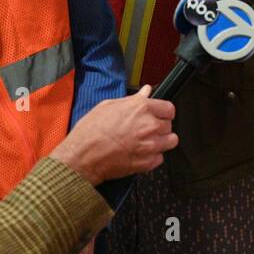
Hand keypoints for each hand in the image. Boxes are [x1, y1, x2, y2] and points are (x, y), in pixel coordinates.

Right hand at [49, 86, 177, 183]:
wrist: (82, 156)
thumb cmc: (90, 132)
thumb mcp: (108, 106)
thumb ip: (132, 99)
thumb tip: (146, 91)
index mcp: (141, 108)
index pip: (169, 108)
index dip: (163, 112)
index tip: (158, 115)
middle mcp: (150, 125)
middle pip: (169, 125)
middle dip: (160, 126)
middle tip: (146, 130)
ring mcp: (151, 145)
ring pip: (171, 141)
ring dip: (161, 141)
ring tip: (147, 142)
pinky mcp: (148, 162)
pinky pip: (160, 158)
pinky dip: (153, 157)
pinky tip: (140, 153)